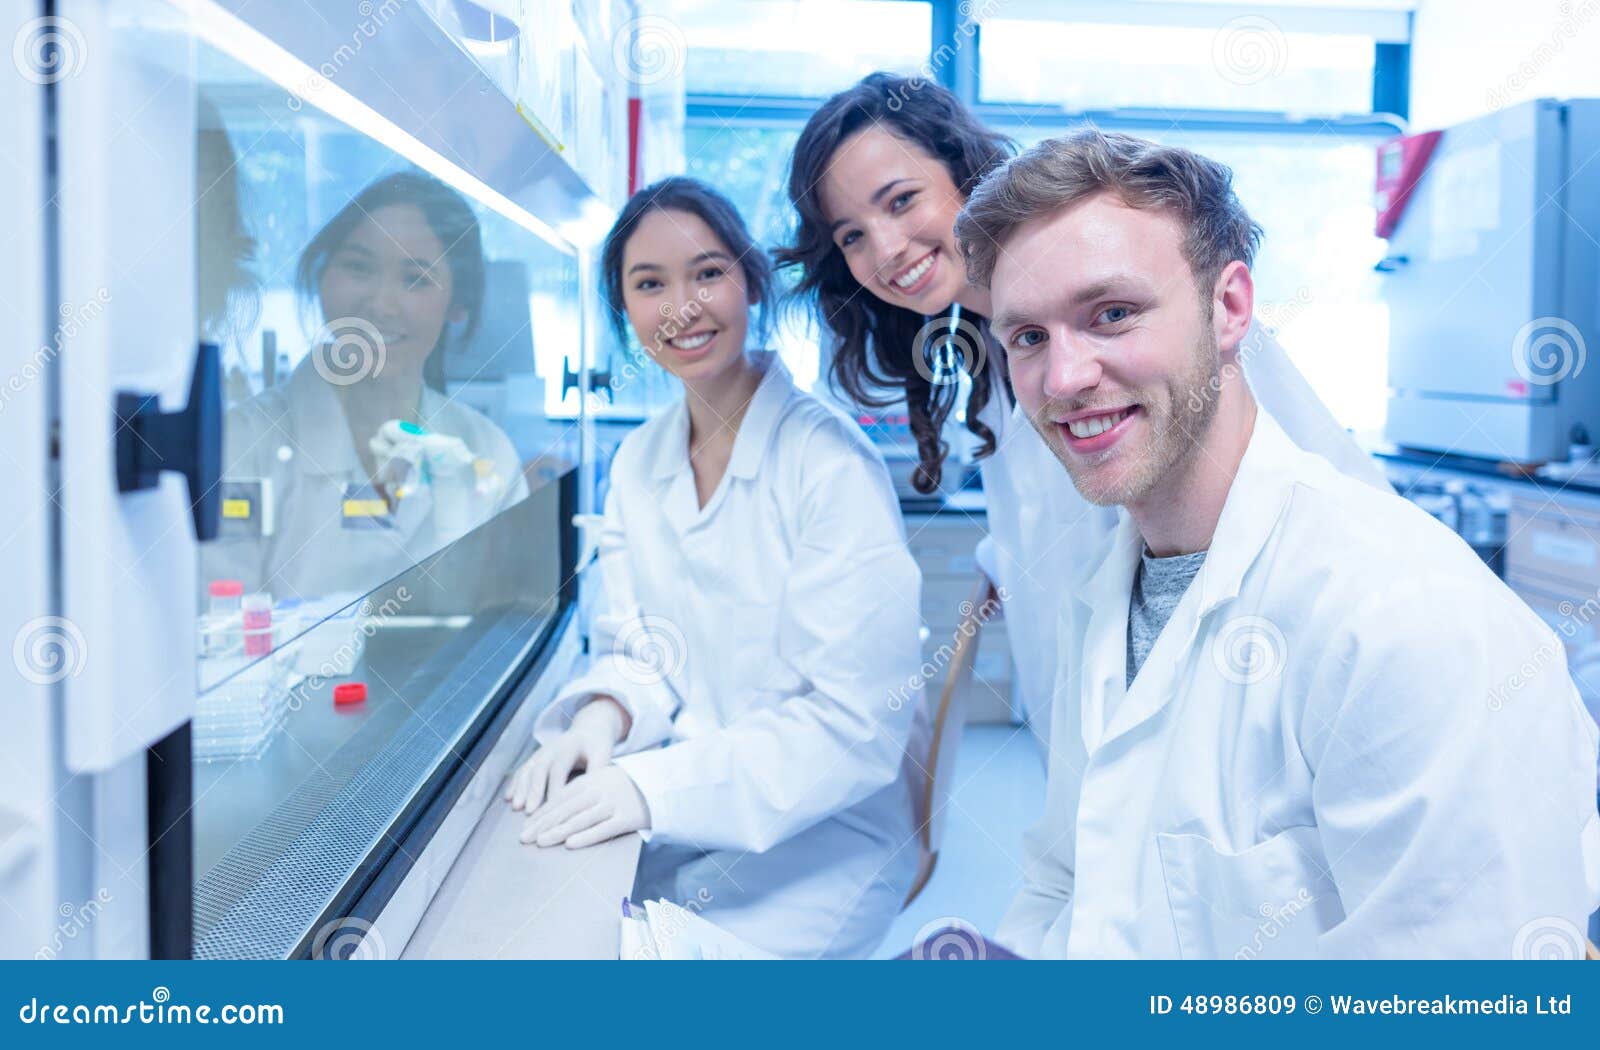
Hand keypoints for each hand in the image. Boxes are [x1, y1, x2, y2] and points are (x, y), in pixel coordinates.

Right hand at [504, 697, 626, 813]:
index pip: (559, 769)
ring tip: (516, 807)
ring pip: (528, 770)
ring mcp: (541, 752)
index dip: (554, 789)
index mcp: (570, 747)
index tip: (553, 808)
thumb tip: (595, 793)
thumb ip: (597, 771)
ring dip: (521, 789)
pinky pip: (522, 770)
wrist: (589, 728)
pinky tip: (508, 798)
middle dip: (533, 791)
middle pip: (539, 769)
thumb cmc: (597, 746)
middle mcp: (552, 748)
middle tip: (529, 811)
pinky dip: (514, 784)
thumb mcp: (603, 754)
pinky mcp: (536, 757)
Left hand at [520, 765, 650, 848]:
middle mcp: (600, 790)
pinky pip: (604, 829)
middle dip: (543, 824)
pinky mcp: (628, 818)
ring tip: (541, 842)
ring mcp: (614, 803)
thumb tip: (551, 810)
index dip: (542, 812)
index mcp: (591, 779)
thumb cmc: (624, 786)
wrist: (660, 783)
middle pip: (566, 809)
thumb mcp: (601, 780)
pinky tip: (570, 844)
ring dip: (558, 831)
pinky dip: (586, 836)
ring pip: (581, 819)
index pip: (560, 797)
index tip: (526, 826)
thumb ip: (579, 791)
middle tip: (524, 838)